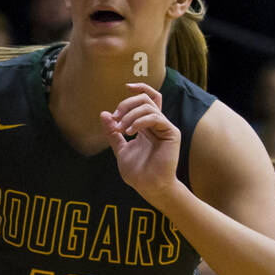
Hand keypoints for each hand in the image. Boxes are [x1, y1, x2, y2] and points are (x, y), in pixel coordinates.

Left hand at [101, 81, 180, 206]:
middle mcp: (157, 124)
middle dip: (127, 104)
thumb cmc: (137, 172)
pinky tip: (130, 131)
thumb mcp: (120, 149)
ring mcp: (165, 127)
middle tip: (115, 117)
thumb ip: (113, 133)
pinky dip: (140, 121)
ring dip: (130, 115)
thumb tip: (104, 114)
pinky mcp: (171, 133)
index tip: (126, 86)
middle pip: (146, 99)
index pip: (148, 99)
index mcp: (147, 126)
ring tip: (121, 129)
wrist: (149, 187)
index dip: (139, 89)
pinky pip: (156, 117)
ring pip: (150, 106)